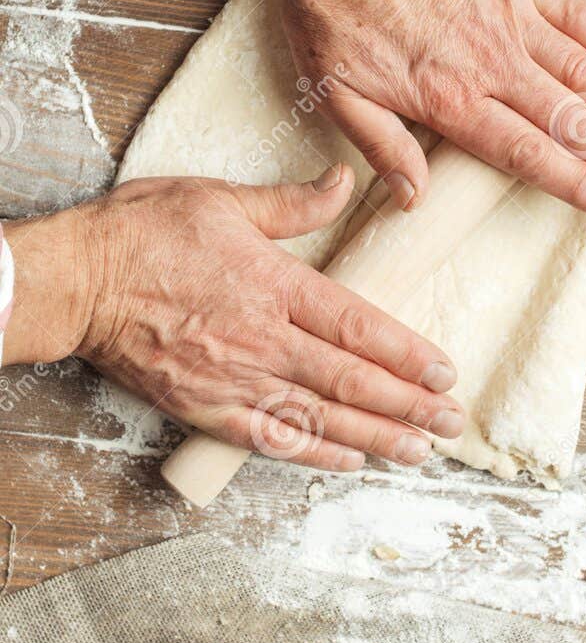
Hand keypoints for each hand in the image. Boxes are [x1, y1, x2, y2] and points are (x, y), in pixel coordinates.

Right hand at [2, 169, 463, 471]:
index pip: (357, 327)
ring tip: (420, 451)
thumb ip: (293, 203)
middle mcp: (262, 339)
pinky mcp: (204, 407)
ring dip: (377, 437)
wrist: (75, 282)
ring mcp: (234, 379)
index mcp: (274, 284)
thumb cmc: (142, 233)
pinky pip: (270, 439)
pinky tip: (350, 460)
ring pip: (320, 417)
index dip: (407, 354)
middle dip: (409, 405)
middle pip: (351, 381)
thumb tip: (348, 182)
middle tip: (453, 422)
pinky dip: (314, 453)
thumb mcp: (222, 199)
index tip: (445, 372)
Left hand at [210, 0, 585, 218]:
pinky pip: (581, 20)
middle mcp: (493, 65)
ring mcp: (514, 21)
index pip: (530, 153)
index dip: (579, 182)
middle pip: (574, 124)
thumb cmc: (334, 8)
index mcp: (451, 100)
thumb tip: (413, 198)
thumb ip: (382, 146)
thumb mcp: (335, 91)